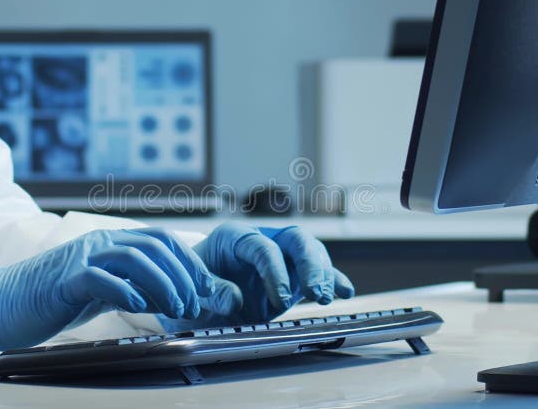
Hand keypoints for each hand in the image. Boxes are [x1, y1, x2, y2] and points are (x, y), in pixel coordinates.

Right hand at [0, 228, 213, 350]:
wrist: (6, 303)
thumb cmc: (58, 298)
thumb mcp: (107, 291)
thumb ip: (138, 289)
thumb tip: (177, 299)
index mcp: (112, 241)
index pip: (161, 239)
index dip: (189, 260)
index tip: (208, 286)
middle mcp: (101, 241)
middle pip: (154, 245)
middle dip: (182, 274)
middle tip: (194, 303)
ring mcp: (83, 256)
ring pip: (134, 257)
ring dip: (163, 283)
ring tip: (176, 308)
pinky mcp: (66, 278)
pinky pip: (101, 278)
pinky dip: (126, 291)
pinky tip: (138, 307)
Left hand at [159, 222, 353, 330]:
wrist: (195, 297)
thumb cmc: (192, 287)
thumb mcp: (195, 290)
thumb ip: (214, 293)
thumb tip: (237, 300)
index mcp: (235, 237)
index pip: (263, 247)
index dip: (275, 272)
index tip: (280, 299)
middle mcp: (262, 241)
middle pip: (295, 240)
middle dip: (309, 265)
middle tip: (316, 293)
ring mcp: (281, 257)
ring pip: (310, 253)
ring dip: (322, 274)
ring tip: (326, 298)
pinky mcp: (293, 275)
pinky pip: (317, 273)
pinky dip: (332, 280)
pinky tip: (345, 291)